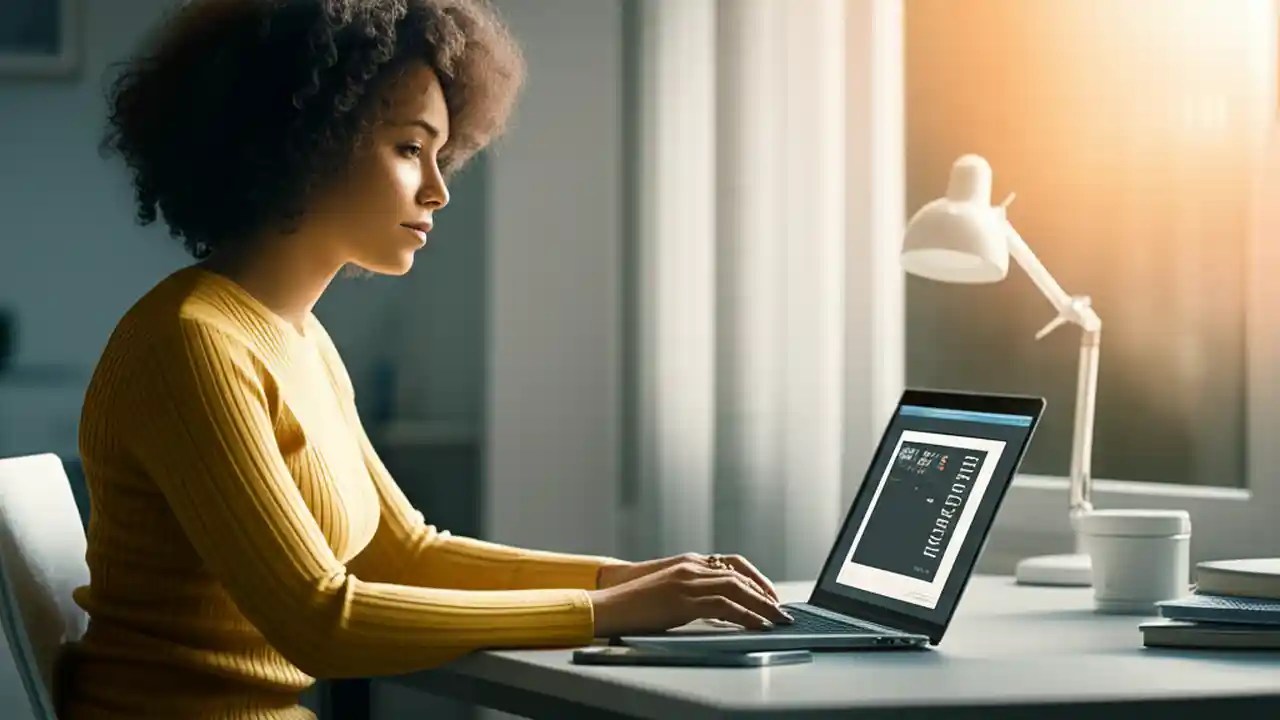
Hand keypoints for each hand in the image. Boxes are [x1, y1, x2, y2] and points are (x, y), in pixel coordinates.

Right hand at [588, 556, 792, 637]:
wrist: (609, 605)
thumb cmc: (636, 604)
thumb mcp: (669, 591)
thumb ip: (693, 592)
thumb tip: (718, 607)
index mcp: (689, 563)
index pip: (734, 565)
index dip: (757, 580)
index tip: (771, 596)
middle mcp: (691, 568)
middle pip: (740, 576)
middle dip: (764, 594)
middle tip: (781, 611)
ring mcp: (687, 582)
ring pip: (736, 589)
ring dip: (761, 605)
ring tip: (776, 619)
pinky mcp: (682, 600)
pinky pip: (723, 606)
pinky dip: (745, 615)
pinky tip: (756, 625)